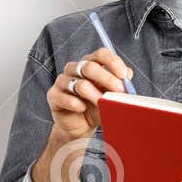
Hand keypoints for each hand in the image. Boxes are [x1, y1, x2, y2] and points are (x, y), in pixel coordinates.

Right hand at [31, 47, 131, 181]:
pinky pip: (65, 97)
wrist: (81, 127)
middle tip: (118, 92)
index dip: (112, 62)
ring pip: (78, 83)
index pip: (101, 54)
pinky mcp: (53, 95)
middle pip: (89, 67)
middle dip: (106, 80)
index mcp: (90, 63)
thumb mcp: (112, 95)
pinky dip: (76, 104)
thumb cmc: (97, 107)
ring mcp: (62, 81)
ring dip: (94, 95)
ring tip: (102, 104)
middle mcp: (75, 68)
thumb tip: (127, 75)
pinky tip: (82, 109)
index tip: (123, 75)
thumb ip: (120, 84)